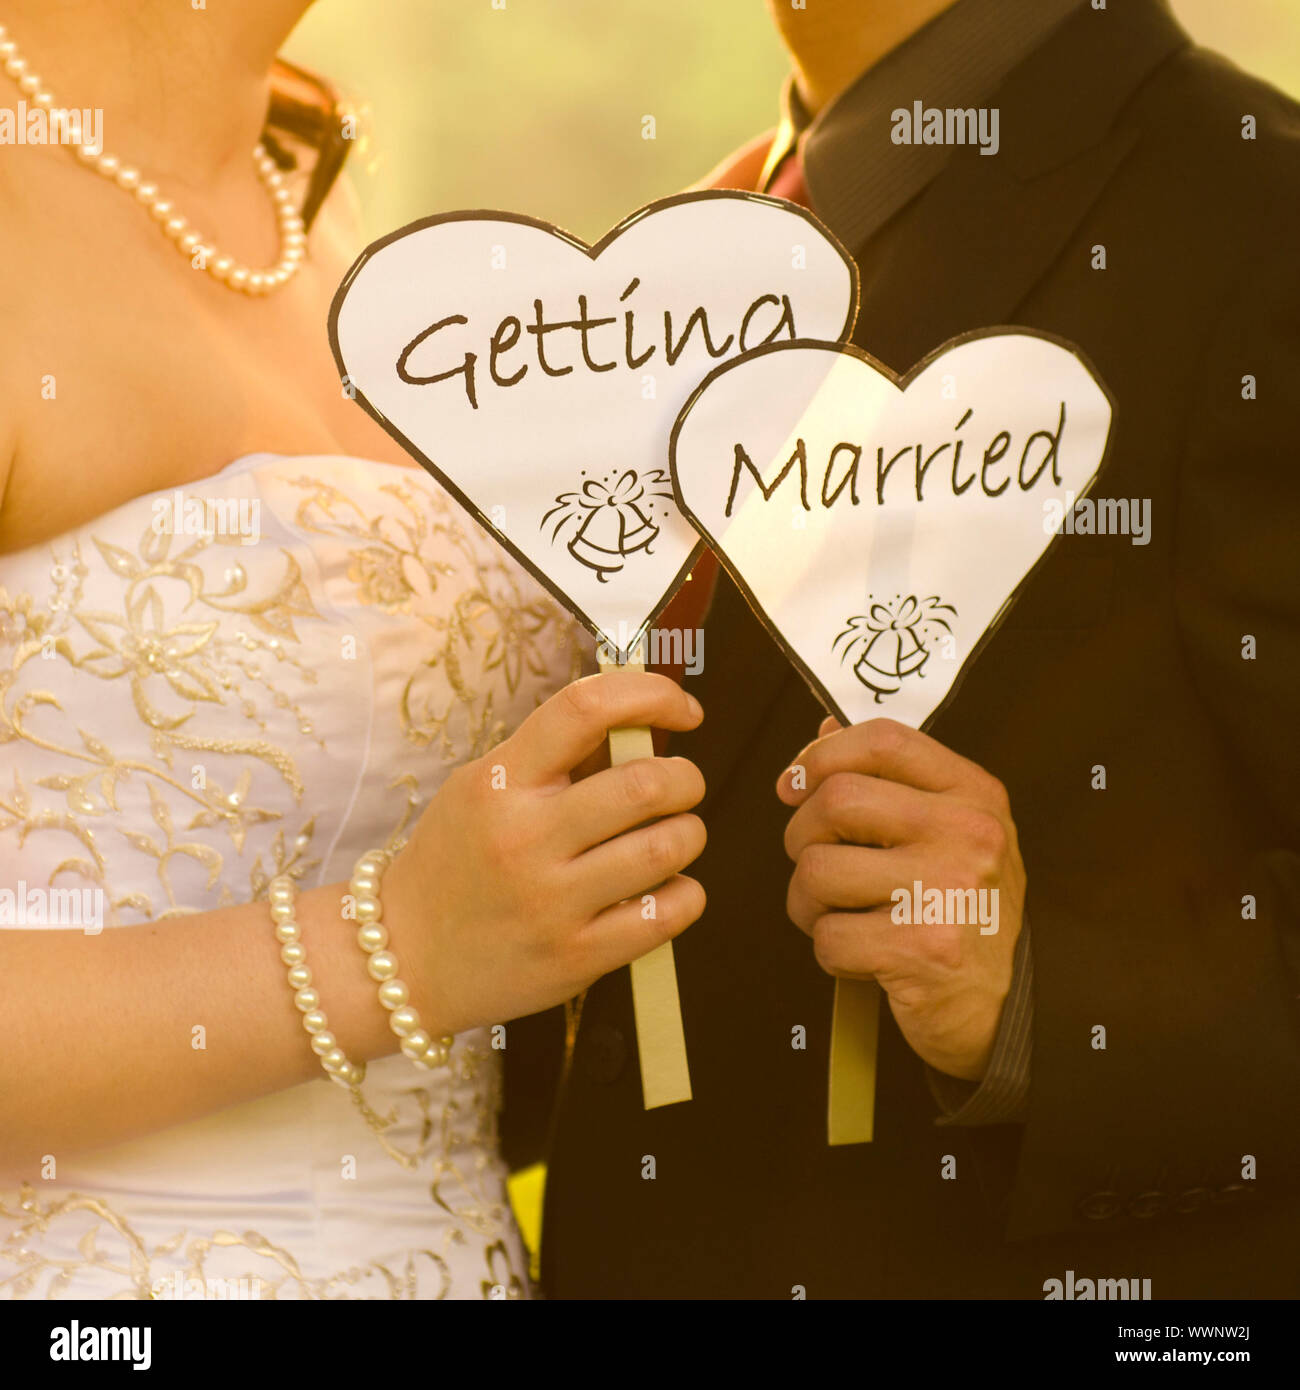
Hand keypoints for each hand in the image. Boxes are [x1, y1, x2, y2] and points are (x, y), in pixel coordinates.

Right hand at [385, 671, 706, 1034]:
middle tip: (682, 786)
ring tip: (676, 836)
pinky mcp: (575, 957)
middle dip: (686, 779)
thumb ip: (553, 758)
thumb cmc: (456, 862)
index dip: (651, 695)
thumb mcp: (481, 789)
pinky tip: (667, 889)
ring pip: (667, 847)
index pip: (586, 708)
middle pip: (646, 783)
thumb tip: (641, 725)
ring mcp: (551, 902)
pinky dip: (686, 894)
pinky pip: (665, 915)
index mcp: (500, 782)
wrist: (402, 958)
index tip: (683, 710)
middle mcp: (525, 838)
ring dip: (689, 833)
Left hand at [777, 716, 1025, 1080]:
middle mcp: (968, 834)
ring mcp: (947, 891)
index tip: (794, 786)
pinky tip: (864, 955)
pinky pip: (827, 935)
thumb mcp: (947, 832)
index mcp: (974, 794)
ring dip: (808, 902)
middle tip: (817, 864)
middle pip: (836, 800)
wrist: (1003, 1007)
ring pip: (818, 869)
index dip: (821, 755)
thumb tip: (822, 731)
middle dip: (802, 835)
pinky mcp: (921, 949)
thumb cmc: (960, 911)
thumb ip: (890, 779)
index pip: (883, 740)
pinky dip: (830, 951)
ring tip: (841, 916)